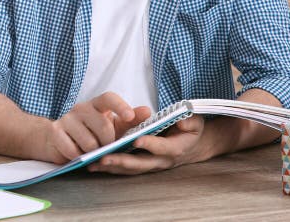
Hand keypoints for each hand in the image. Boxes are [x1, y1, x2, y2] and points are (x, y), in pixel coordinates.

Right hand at [40, 92, 144, 162]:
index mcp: (97, 104)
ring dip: (94, 152)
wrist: (57, 139)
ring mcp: (67, 118)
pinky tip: (77, 154)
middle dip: (109, 142)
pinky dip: (79, 157)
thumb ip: (130, 120)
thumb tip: (148, 111)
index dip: (120, 106)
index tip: (130, 116)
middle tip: (107, 147)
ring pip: (89, 142)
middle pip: (103, 126)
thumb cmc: (90, 133)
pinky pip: (73, 150)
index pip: (109, 98)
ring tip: (91, 151)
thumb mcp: (112, 126)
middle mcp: (81, 108)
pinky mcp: (55, 131)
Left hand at [86, 114, 205, 174]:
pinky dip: (111, 168)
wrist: (194, 146)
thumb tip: (181, 120)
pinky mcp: (144, 166)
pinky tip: (95, 165)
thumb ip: (189, 121)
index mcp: (175, 148)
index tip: (136, 140)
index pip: (162, 147)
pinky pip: (127, 169)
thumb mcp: (195, 121)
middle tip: (105, 157)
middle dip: (122, 161)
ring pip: (131, 169)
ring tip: (94, 163)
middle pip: (141, 163)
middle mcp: (162, 160)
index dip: (150, 144)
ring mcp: (152, 165)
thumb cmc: (191, 129)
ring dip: (113, 167)